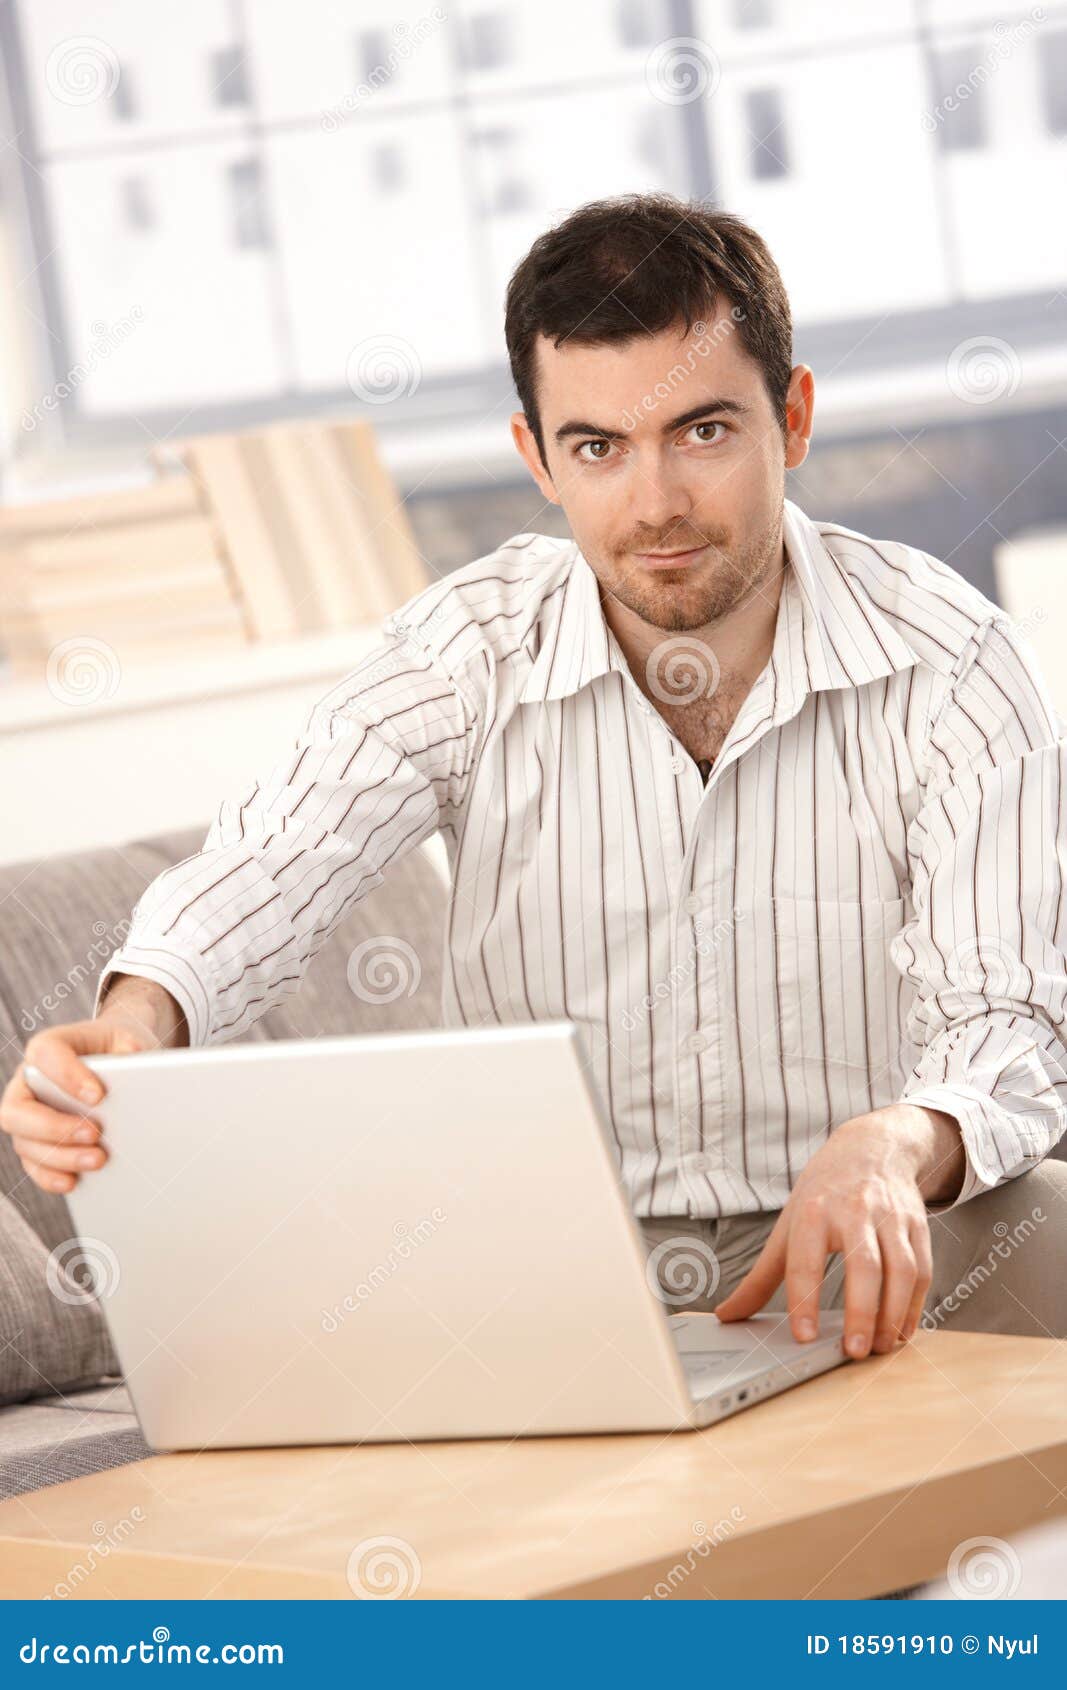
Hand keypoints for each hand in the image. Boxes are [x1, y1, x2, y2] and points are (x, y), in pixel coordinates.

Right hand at [0, 975, 185, 1193]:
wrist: (113, 1061)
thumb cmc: (114, 1048)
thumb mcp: (125, 1037)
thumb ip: (127, 1045)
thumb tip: (133, 1057)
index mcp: (46, 1048)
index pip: (44, 1055)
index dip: (66, 1075)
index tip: (98, 1094)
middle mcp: (26, 1085)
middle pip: (18, 1110)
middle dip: (55, 1127)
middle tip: (95, 1133)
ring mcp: (27, 1118)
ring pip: (25, 1143)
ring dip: (60, 1156)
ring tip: (99, 1159)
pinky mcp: (36, 1144)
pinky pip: (33, 1166)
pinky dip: (51, 1177)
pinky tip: (75, 1181)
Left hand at [713, 1105, 962, 1357]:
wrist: (870, 1149)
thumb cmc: (824, 1193)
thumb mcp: (787, 1226)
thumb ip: (760, 1277)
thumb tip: (726, 1315)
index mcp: (813, 1212)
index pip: (806, 1261)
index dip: (804, 1300)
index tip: (804, 1336)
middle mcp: (854, 1211)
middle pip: (863, 1265)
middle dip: (861, 1312)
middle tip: (853, 1352)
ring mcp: (890, 1217)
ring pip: (901, 1270)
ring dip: (893, 1314)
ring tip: (879, 1348)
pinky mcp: (917, 1224)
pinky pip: (922, 1269)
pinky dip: (915, 1305)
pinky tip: (900, 1331)